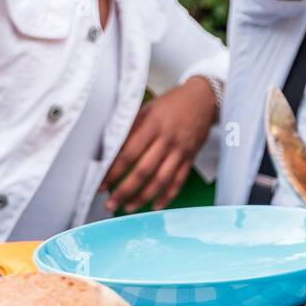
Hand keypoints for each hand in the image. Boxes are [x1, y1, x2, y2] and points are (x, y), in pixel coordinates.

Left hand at [103, 77, 217, 213]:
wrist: (203, 98)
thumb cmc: (171, 103)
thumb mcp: (148, 108)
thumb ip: (131, 128)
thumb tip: (109, 149)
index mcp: (152, 125)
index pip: (128, 154)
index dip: (113, 172)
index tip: (101, 184)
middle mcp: (167, 139)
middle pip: (143, 171)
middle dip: (124, 191)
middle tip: (110, 203)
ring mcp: (180, 150)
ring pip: (161, 180)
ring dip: (143, 197)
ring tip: (128, 207)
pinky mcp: (190, 157)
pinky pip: (179, 180)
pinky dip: (168, 196)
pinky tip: (156, 205)